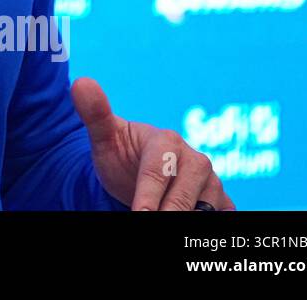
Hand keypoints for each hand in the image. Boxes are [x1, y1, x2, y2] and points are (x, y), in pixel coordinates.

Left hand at [71, 76, 234, 210]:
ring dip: (190, 217)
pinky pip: (224, 214)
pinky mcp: (221, 201)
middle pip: (185, 195)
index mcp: (167, 141)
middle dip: (168, 212)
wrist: (138, 169)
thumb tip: (81, 82)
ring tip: (165, 222)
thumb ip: (94, 113)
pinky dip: (210, 221)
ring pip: (208, 208)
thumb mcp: (105, 137)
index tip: (138, 215)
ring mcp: (211, 182)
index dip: (147, 196)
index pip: (158, 172)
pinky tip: (190, 224)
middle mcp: (195, 160)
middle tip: (148, 224)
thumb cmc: (121, 153)